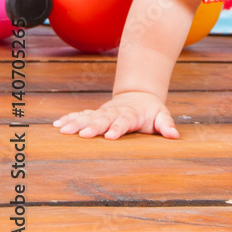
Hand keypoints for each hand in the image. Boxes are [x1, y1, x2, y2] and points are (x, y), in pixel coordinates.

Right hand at [53, 91, 178, 139]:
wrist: (139, 95)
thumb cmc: (151, 110)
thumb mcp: (161, 115)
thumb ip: (166, 124)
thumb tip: (174, 135)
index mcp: (131, 114)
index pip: (124, 121)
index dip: (118, 128)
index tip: (111, 136)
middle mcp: (114, 112)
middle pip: (103, 119)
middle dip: (93, 126)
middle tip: (83, 135)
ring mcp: (104, 112)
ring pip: (89, 116)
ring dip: (76, 123)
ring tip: (62, 130)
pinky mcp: (96, 114)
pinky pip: (81, 115)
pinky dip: (70, 119)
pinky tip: (57, 125)